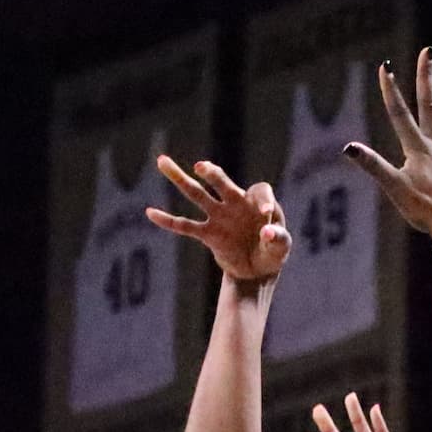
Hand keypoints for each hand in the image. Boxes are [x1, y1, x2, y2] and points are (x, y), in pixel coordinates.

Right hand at [146, 157, 290, 283]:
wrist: (257, 269)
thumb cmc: (272, 252)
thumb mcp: (281, 247)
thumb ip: (279, 238)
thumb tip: (266, 232)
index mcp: (258, 203)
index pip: (260, 191)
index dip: (262, 199)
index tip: (266, 213)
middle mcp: (236, 203)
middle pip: (221, 182)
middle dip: (212, 173)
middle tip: (202, 167)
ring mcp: (219, 216)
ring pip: (196, 194)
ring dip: (179, 178)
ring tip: (162, 161)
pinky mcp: (208, 234)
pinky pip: (185, 225)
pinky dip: (169, 221)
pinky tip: (150, 213)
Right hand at [343, 49, 431, 237]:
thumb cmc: (425, 211)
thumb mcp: (394, 189)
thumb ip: (373, 166)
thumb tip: (349, 147)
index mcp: (418, 150)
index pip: (400, 114)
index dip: (391, 90)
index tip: (385, 66)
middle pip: (430, 106)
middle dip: (426, 77)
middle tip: (428, 52)